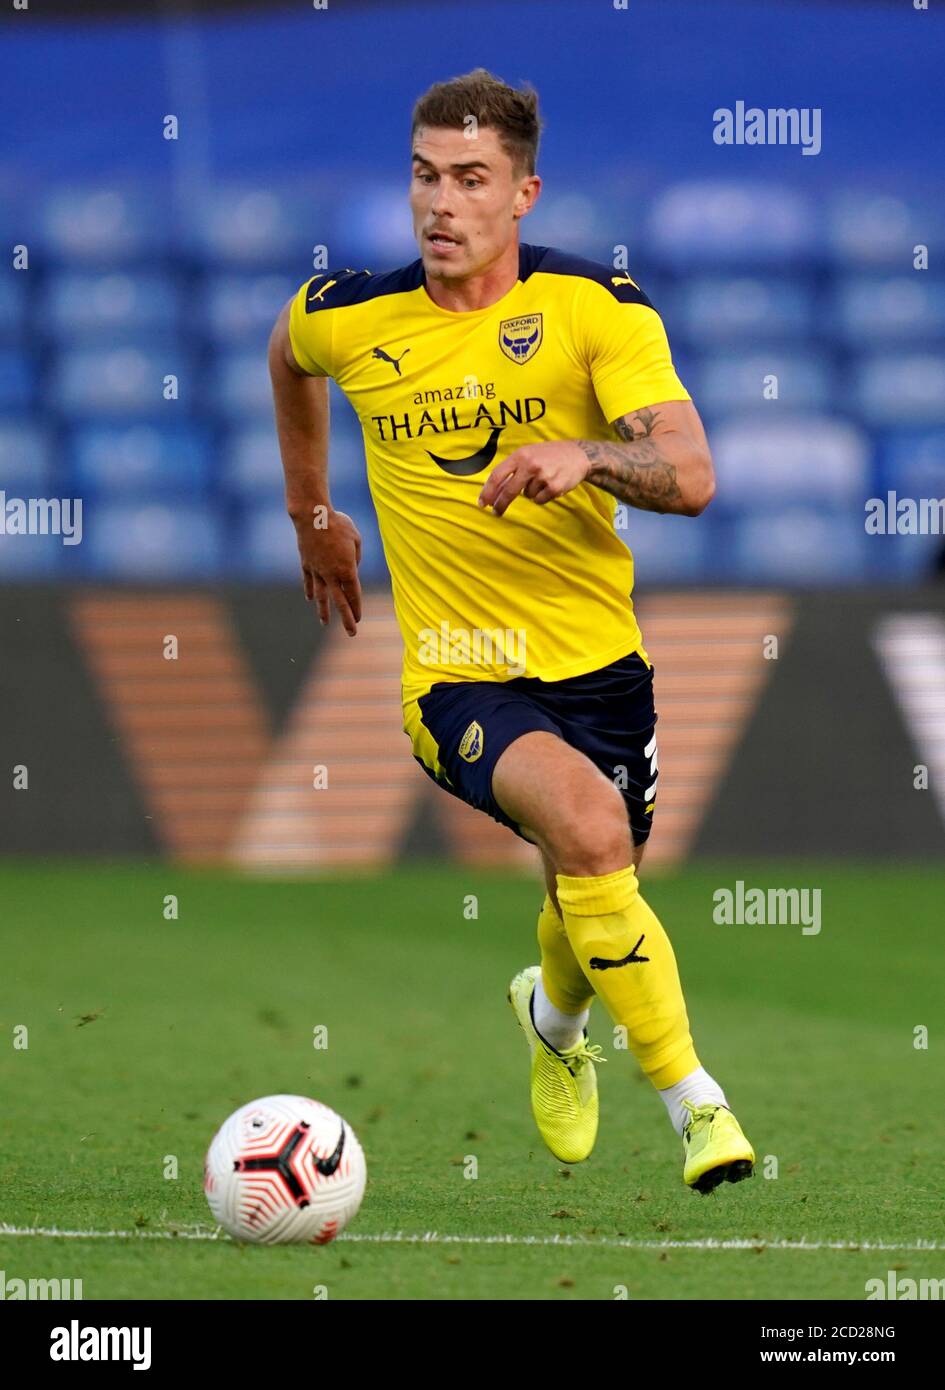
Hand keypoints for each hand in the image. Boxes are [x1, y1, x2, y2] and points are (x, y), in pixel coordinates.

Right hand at [293, 507, 362, 634]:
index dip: (356, 608)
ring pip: (321, 596)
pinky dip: (309, 591)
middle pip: (340, 602)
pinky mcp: (306, 564)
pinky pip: (308, 581)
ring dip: (323, 611)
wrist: (313, 516)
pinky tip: (309, 600)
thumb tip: (352, 569)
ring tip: (325, 623)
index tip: (359, 619)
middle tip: (352, 633)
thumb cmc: (338, 524)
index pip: (353, 594)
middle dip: (346, 619)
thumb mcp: (356, 539)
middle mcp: (331, 574)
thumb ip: (356, 557)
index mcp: (347, 569)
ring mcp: (317, 571)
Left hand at [477, 441, 589, 516]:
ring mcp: (543, 476)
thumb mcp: (528, 454)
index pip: (498, 475)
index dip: (488, 491)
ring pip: (527, 495)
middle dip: (501, 504)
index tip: (482, 503)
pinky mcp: (554, 487)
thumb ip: (512, 469)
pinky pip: (539, 500)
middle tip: (496, 513)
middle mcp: (530, 465)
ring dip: (532, 492)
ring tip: (543, 479)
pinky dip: (542, 496)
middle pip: (509, 491)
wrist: (578, 455)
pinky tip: (550, 485)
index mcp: (520, 455)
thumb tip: (494, 492)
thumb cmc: (548, 455)